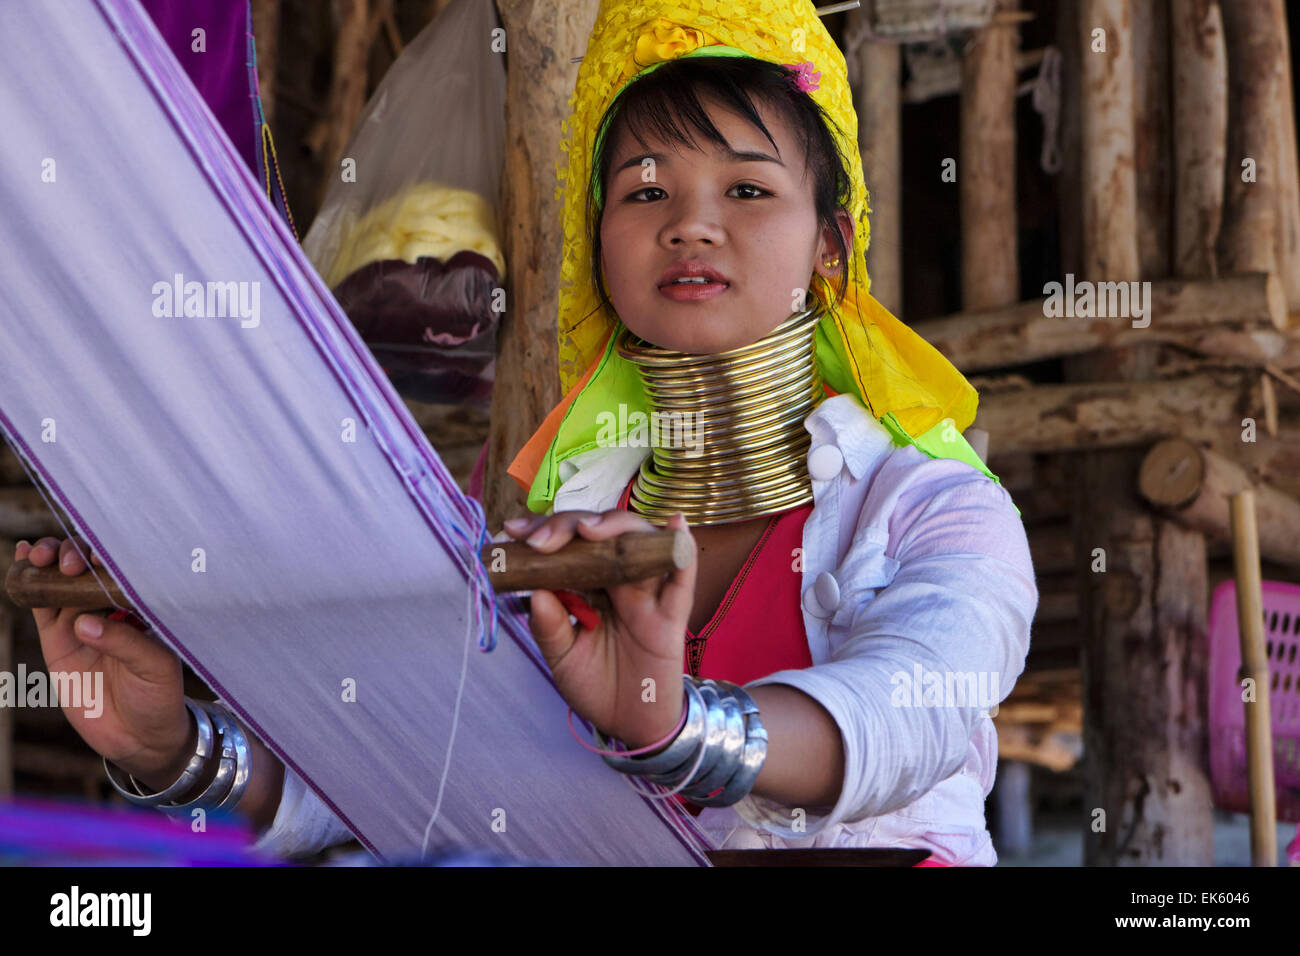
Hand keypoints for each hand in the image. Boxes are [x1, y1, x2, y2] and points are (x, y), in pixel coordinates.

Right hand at [15, 536, 192, 789]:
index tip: (97, 558)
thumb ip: (124, 642)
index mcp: (142, 606)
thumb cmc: (159, 695)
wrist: (139, 737)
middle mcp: (111, 608)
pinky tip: (23, 559)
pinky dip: (30, 582)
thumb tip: (83, 623)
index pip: (122, 570)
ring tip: (40, 554)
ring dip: (49, 559)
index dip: (107, 555)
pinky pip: (41, 606)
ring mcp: (81, 621)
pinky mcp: (57, 640)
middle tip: (70, 564)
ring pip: (60, 580)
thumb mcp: (154, 667)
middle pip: (87, 568)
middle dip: (74, 554)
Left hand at [503, 510, 696, 749]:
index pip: (569, 545)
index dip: (545, 532)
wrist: (631, 725)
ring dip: (616, 526)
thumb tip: (537, 593)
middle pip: (602, 535)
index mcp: (588, 586)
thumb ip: (550, 628)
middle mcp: (617, 581)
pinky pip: (682, 575)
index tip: (514, 531)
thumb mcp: (562, 659)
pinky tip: (676, 525)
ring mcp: (647, 593)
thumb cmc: (597, 685)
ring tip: (589, 530)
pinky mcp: (672, 614)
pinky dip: (681, 549)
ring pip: (640, 542)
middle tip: (542, 540)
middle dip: (570, 527)